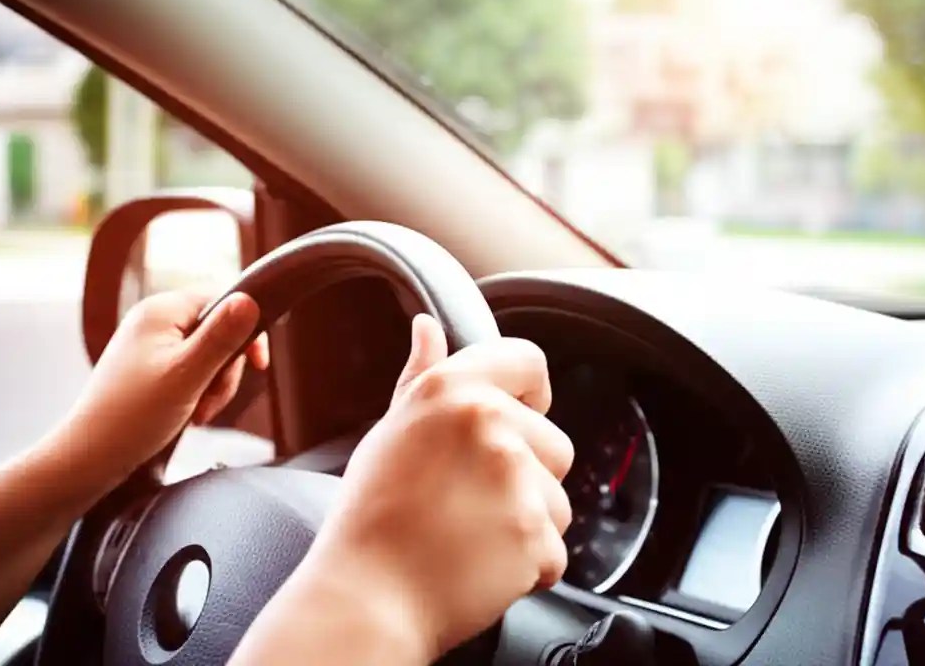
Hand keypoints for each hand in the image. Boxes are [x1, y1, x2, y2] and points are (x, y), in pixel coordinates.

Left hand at [56, 290, 268, 485]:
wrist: (89, 456)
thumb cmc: (133, 417)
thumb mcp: (187, 375)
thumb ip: (221, 337)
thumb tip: (251, 298)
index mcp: (161, 310)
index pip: (222, 297)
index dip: (246, 329)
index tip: (258, 365)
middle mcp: (153, 319)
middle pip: (217, 328)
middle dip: (225, 369)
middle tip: (210, 402)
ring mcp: (148, 343)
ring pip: (206, 353)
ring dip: (212, 385)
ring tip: (197, 413)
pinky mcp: (146, 366)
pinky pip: (188, 368)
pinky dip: (196, 391)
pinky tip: (188, 414)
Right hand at [303, 315, 573, 660]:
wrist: (366, 596)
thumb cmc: (370, 516)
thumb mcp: (390, 431)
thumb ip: (420, 376)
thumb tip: (429, 328)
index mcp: (453, 390)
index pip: (529, 361)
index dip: (527, 393)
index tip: (510, 421)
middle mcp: (491, 425)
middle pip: (554, 444)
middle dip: (526, 475)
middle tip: (467, 499)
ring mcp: (517, 482)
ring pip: (558, 500)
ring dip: (527, 522)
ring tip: (468, 533)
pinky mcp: (536, 537)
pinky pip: (553, 549)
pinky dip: (526, 564)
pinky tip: (478, 563)